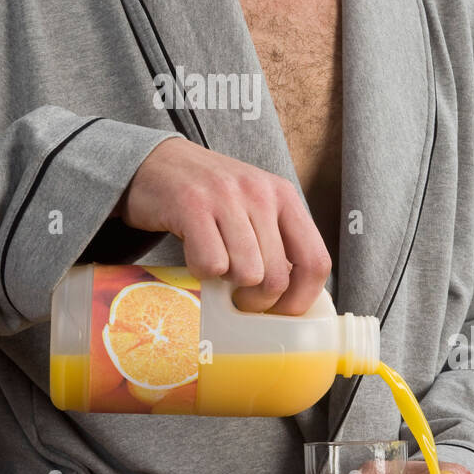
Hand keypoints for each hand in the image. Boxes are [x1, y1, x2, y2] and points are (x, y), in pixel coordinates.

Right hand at [113, 135, 331, 313]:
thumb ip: (275, 242)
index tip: (281, 312)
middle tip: (236, 295)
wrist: (157, 162)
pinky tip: (194, 252)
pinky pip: (211, 264)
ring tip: (215, 262)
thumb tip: (290, 299)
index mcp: (283, 195)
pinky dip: (200, 270)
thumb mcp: (252, 206)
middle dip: (255, 301)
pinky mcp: (192, 205)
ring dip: (226, 283)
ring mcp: (226, 197)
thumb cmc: (209, 195)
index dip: (301, 298)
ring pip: (247, 275)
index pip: (315, 261)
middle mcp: (260, 192)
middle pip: (277, 278)